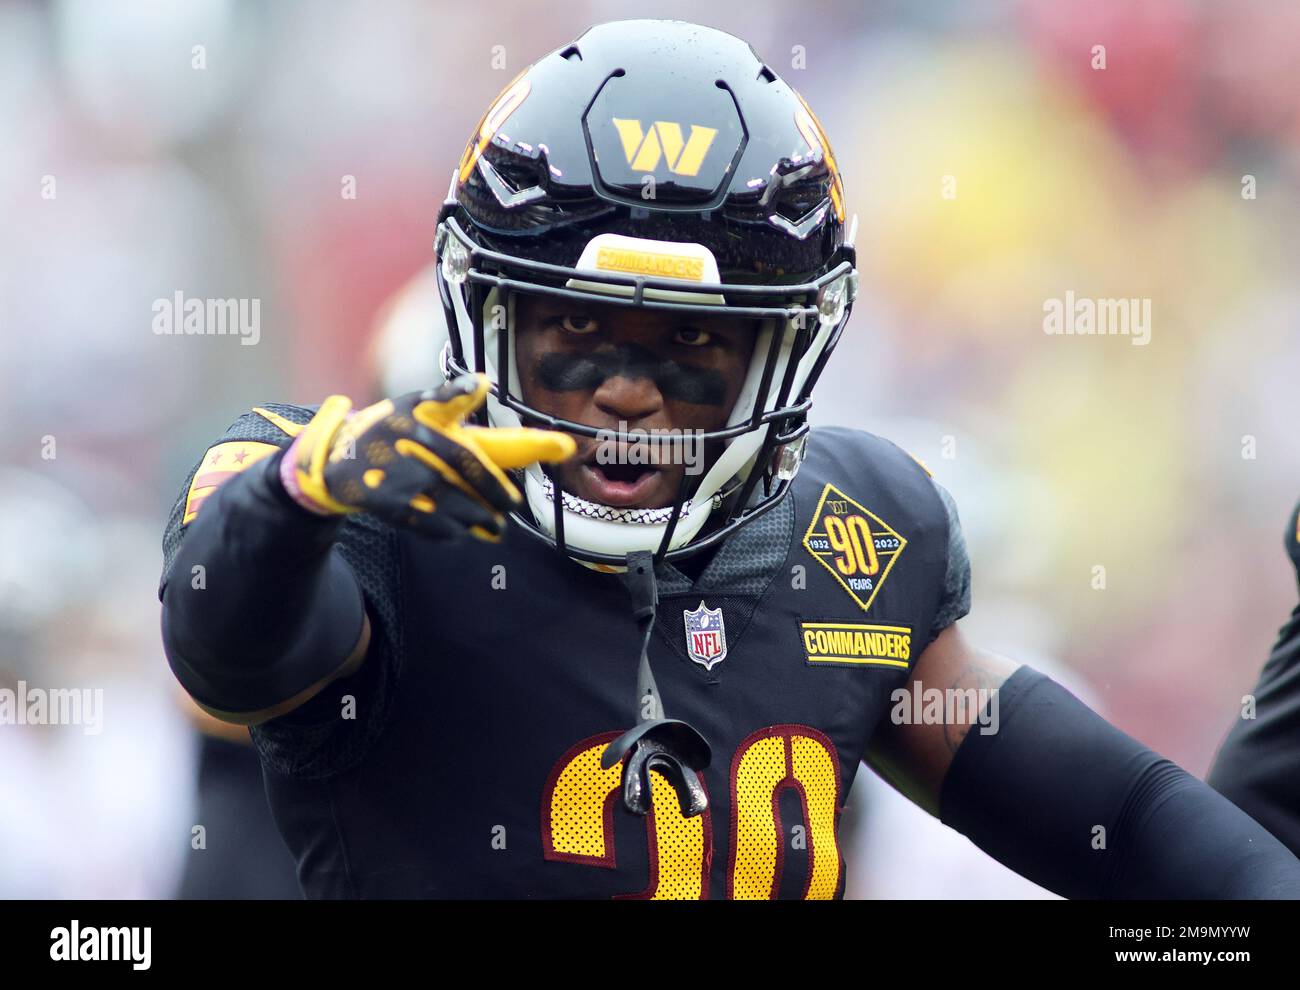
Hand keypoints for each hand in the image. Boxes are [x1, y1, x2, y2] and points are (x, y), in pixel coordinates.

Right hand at [281, 374, 573, 540]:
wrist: (334, 461)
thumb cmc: (386, 429)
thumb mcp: (415, 405)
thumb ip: (451, 399)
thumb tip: (482, 382)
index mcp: (430, 420)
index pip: (482, 431)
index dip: (526, 440)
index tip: (566, 444)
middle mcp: (419, 447)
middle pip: (475, 476)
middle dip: (497, 496)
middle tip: (509, 506)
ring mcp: (404, 478)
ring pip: (459, 506)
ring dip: (480, 520)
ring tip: (493, 527)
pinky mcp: (391, 505)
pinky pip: (433, 526)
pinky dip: (450, 532)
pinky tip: (459, 532)